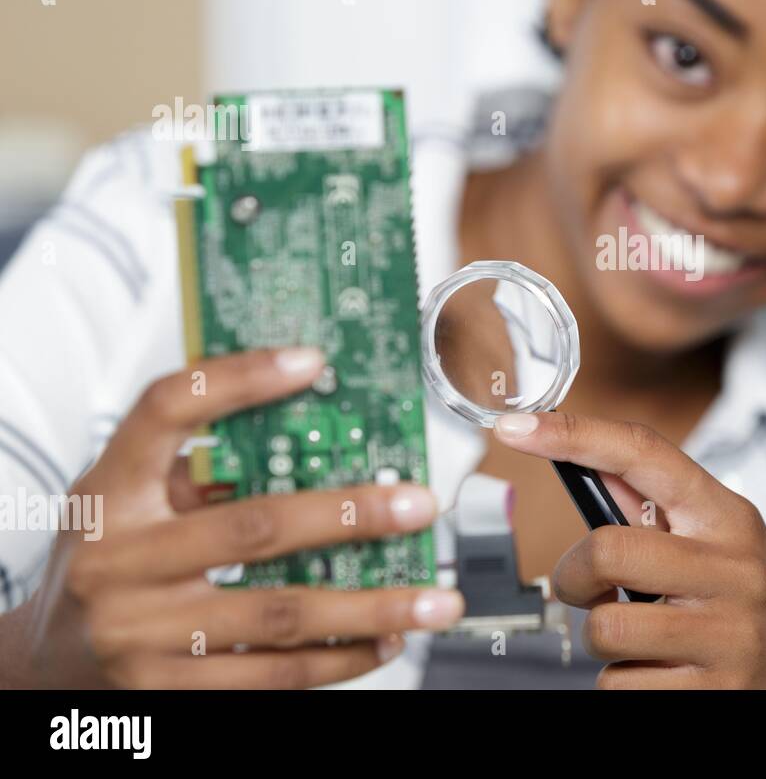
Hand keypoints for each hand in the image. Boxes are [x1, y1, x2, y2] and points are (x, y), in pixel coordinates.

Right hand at [0, 349, 463, 688]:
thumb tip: (314, 427)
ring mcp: (143, 634)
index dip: (239, 380)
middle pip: (252, 527)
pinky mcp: (170, 691)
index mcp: (110, 492)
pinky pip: (271, 677)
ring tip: (434, 598)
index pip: (167, 412)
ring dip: (370, 608)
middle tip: (419, 505)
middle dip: (350, 515)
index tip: (312, 361)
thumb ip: (196, 467)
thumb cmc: (107, 561)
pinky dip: (338, 659)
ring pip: (279, 616)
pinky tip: (384, 642)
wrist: (44, 662)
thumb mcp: (125, 500)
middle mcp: (121, 562)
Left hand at [493, 412, 765, 688]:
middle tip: (583, 590)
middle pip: (607, 550)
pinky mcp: (716, 694)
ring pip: (605, 629)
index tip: (515, 427)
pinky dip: (624, 684)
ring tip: (638, 637)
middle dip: (574, 577)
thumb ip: (655, 504)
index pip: (643, 455)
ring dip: (601, 640)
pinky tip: (661, 673)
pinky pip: (620, 687)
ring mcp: (729, 636)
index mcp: (727, 517)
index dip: (573, 434)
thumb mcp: (720, 538)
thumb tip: (581, 455)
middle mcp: (734, 570)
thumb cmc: (749, 596)